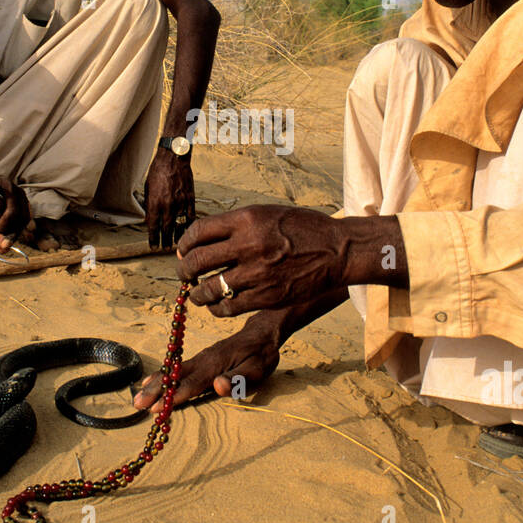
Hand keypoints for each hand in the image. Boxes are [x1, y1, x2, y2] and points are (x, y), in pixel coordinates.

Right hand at [133, 312, 281, 411]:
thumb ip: (238, 379)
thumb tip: (218, 386)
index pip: (191, 383)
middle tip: (137, 404)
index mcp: (215, 364)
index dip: (174, 395)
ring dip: (154, 384)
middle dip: (155, 390)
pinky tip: (150, 381)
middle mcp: (203, 359)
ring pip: (173, 371)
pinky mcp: (200, 359)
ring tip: (137, 396)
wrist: (261, 335)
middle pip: (175, 376)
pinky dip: (162, 375)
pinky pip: (177, 368)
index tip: (157, 407)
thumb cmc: (260, 357)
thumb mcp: (256, 370)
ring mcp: (200, 358)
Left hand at [144, 148, 194, 249]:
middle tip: (164, 249)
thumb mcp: (148, 188)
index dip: (153, 239)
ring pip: (179, 225)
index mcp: (154, 203)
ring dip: (177, 236)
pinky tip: (187, 232)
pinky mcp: (190, 199)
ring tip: (175, 245)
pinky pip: (190, 216)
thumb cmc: (157, 171)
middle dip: (164, 241)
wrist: (173, 158)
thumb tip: (150, 220)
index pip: (153, 227)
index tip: (153, 247)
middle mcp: (167, 205)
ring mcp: (180, 202)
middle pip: (166, 229)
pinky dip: (188, 225)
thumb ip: (149, 205)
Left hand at [176, 205, 349, 316]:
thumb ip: (237, 225)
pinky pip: (229, 307)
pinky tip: (218, 306)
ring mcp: (257, 272)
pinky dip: (217, 308)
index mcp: (247, 219)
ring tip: (198, 294)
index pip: (198, 231)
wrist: (338, 250)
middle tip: (185, 275)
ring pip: (209, 288)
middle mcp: (248, 244)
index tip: (184, 251)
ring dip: (197, 294)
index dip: (184, 244)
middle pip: (197, 260)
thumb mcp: (267, 214)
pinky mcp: (267, 296)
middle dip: (184, 270)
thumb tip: (204, 240)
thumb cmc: (303, 229)